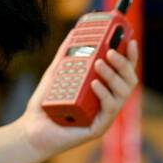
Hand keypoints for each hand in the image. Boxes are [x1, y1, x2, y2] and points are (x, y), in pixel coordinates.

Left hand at [19, 39, 140, 157]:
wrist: (31, 129)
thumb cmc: (45, 105)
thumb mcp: (56, 74)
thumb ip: (66, 55)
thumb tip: (74, 33)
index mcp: (103, 90)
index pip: (123, 72)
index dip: (130, 57)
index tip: (130, 40)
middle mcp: (107, 103)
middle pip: (129, 82)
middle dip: (124, 65)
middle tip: (110, 52)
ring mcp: (104, 117)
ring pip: (122, 95)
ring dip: (113, 76)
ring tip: (98, 64)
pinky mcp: (97, 129)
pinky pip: (109, 110)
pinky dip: (104, 94)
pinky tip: (95, 84)